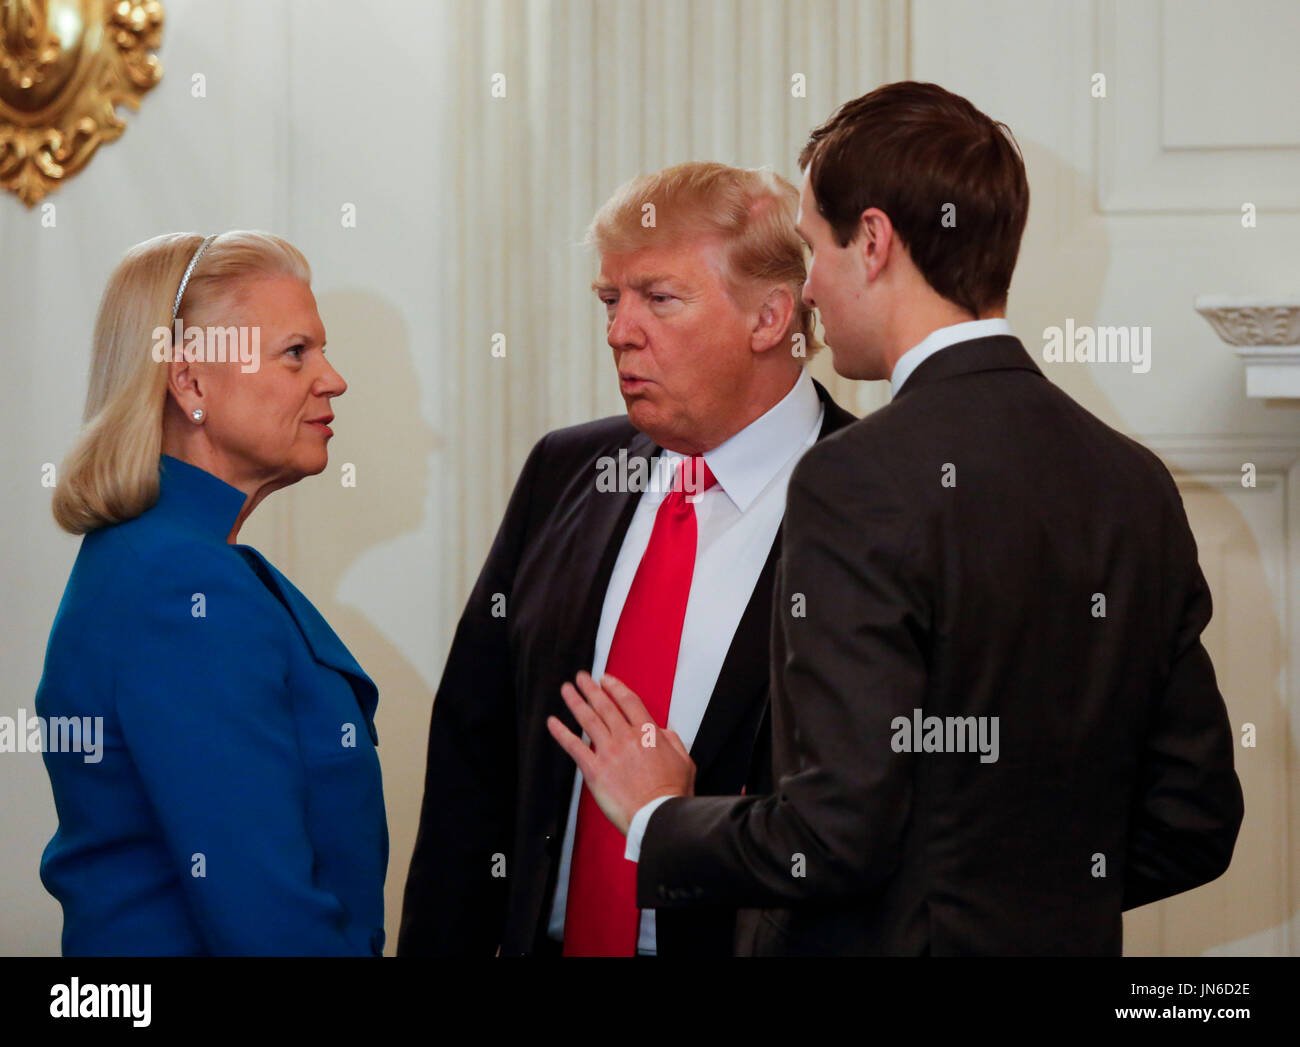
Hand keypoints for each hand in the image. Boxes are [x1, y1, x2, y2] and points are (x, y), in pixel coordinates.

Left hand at [547, 670, 694, 834]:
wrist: (657, 815)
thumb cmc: (671, 794)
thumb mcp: (684, 761)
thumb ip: (672, 741)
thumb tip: (663, 732)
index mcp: (648, 733)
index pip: (628, 701)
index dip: (615, 687)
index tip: (606, 680)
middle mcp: (626, 737)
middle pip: (605, 705)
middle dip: (591, 689)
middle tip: (581, 678)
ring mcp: (609, 752)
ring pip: (588, 719)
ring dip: (575, 702)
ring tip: (566, 690)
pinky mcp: (594, 770)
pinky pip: (574, 746)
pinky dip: (561, 733)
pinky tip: (553, 723)